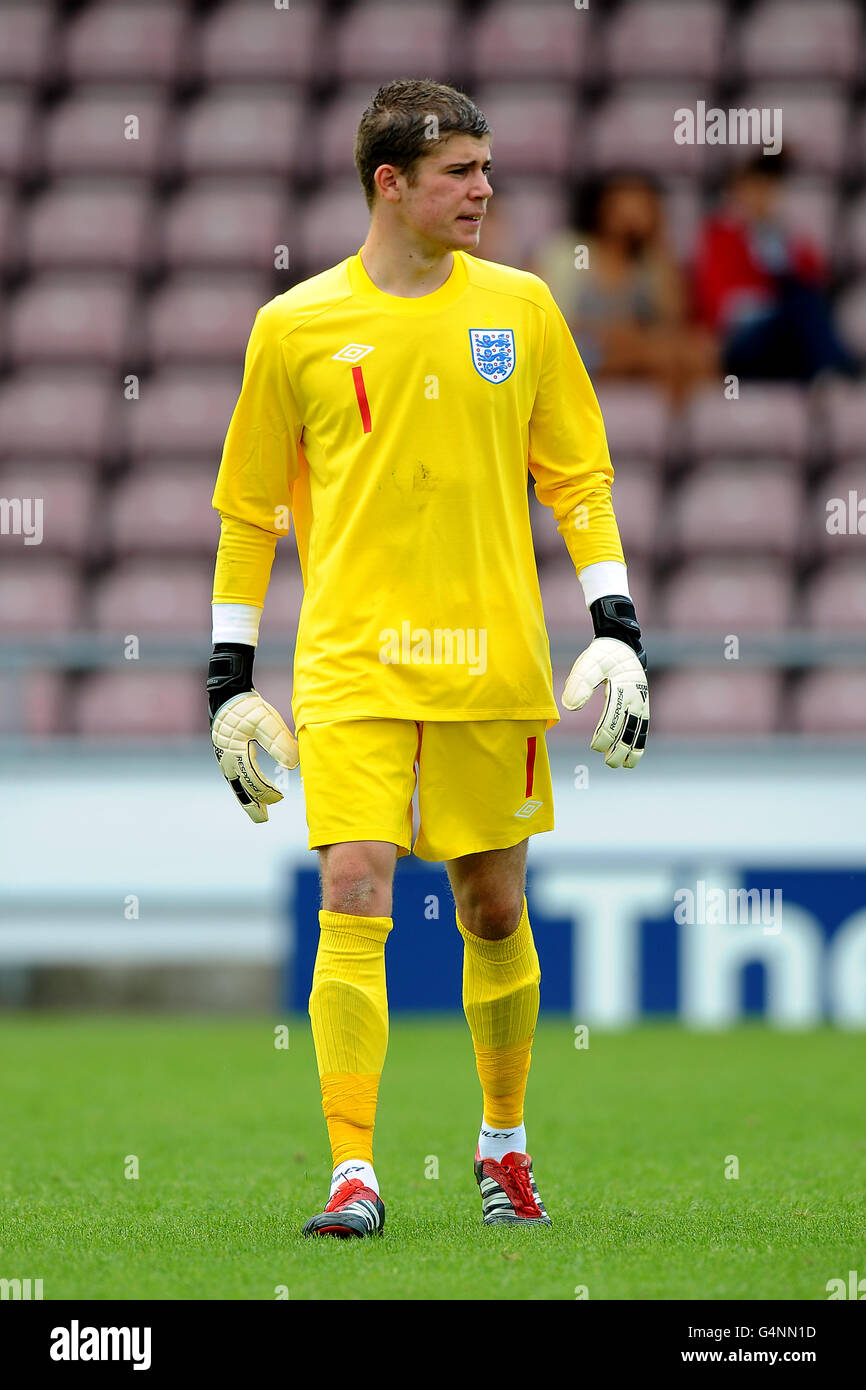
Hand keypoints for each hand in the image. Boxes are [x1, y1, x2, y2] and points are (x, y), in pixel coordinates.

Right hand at [208, 643, 298, 822]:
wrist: (226, 691)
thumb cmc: (246, 706)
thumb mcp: (266, 722)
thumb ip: (280, 743)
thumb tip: (294, 765)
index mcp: (235, 756)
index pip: (253, 782)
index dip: (266, 793)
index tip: (280, 797)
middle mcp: (226, 760)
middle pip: (239, 790)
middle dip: (252, 805)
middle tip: (263, 819)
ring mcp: (224, 756)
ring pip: (236, 784)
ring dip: (247, 797)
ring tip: (259, 809)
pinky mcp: (226, 751)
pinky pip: (235, 774)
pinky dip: (244, 784)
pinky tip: (253, 786)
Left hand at [561, 595, 648, 768]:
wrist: (621, 643)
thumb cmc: (601, 656)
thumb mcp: (587, 664)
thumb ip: (579, 684)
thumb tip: (569, 707)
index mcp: (622, 688)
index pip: (613, 719)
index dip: (605, 736)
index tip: (594, 747)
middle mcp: (635, 696)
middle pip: (629, 728)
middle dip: (620, 748)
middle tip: (609, 763)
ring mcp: (642, 700)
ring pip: (640, 729)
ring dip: (634, 748)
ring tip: (626, 765)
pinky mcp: (643, 702)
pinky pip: (644, 724)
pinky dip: (641, 739)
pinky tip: (635, 753)